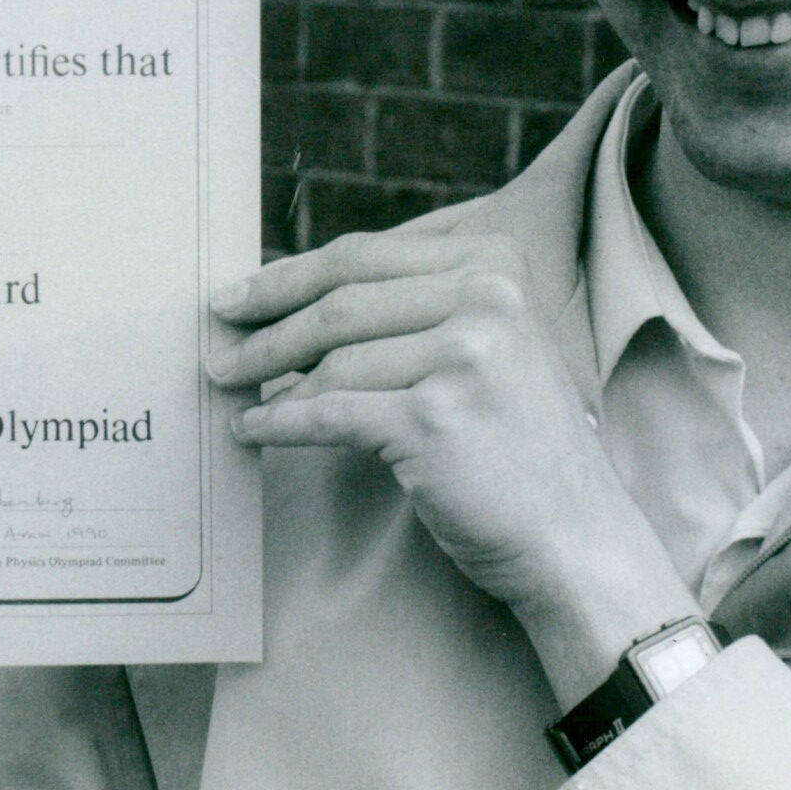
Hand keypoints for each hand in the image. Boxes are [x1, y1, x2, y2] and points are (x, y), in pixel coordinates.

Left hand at [210, 232, 698, 706]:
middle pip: (341, 300)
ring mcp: (463, 356)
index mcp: (495, 264)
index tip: (242, 294)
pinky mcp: (434, 418)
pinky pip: (329, 414)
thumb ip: (418, 308)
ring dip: (270, 378)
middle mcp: (486, 298)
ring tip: (236, 390)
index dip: (290, 274)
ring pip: (333, 359)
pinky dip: (280, 424)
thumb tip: (298, 301)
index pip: (366, 256)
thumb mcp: (490, 346)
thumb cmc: (518, 443)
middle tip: (215, 338)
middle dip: (266, 322)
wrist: (575, 533)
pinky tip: (254, 430)